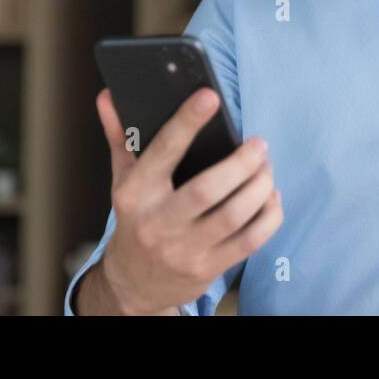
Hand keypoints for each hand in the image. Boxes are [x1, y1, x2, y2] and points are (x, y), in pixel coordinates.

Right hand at [95, 87, 282, 314]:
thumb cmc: (135, 220)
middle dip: (242, 162)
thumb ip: (120, 137)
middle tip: (259, 144)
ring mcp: (183, 249)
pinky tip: (271, 198)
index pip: (163, 151)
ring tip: (266, 168)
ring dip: (260, 186)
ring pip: (233, 215)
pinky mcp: (207, 269)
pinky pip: (250, 241)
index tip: (210, 96)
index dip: (187, 121)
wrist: (133, 283)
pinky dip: (269, 216)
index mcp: (135, 193)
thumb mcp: (122, 180)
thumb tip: (108, 96)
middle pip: (207, 189)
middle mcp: (157, 222)